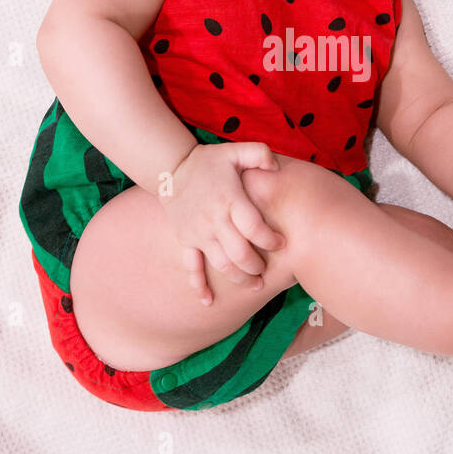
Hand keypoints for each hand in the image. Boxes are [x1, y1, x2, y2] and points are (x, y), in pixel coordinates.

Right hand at [158, 142, 287, 304]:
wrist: (171, 168)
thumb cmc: (209, 161)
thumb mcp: (235, 151)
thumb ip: (259, 153)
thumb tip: (277, 166)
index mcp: (230, 199)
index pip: (254, 227)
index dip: (270, 239)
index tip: (281, 243)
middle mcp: (214, 220)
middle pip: (240, 253)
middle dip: (257, 266)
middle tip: (268, 270)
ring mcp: (198, 233)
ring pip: (221, 264)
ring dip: (239, 278)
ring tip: (255, 285)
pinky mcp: (186, 240)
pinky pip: (191, 267)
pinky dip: (199, 286)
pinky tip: (208, 302)